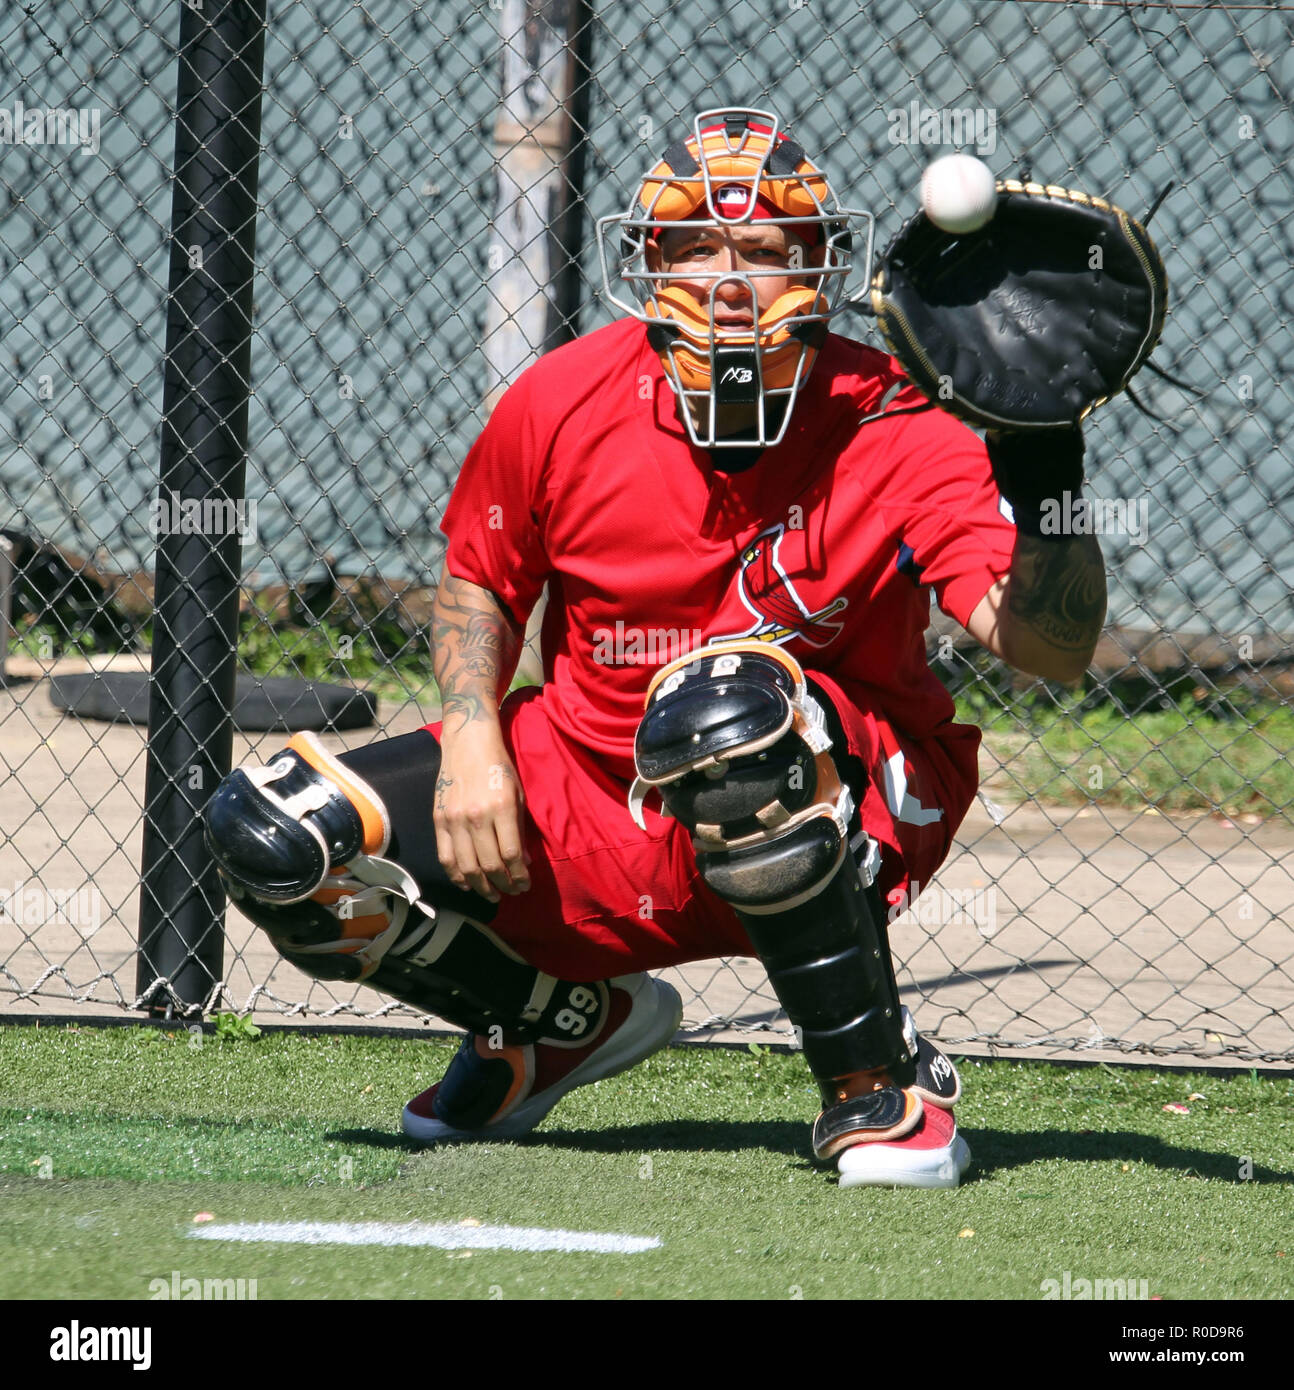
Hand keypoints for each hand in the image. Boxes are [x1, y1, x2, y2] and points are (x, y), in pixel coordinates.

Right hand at [434, 721, 531, 902]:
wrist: (468, 743)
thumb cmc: (498, 767)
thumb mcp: (518, 795)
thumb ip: (520, 830)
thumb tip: (524, 863)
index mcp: (501, 808)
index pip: (512, 855)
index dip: (520, 876)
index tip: (525, 885)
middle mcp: (476, 816)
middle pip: (490, 866)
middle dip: (504, 885)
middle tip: (512, 892)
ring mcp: (454, 819)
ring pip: (467, 867)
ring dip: (481, 887)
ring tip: (492, 894)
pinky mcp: (439, 820)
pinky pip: (446, 857)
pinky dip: (456, 876)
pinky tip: (467, 884)